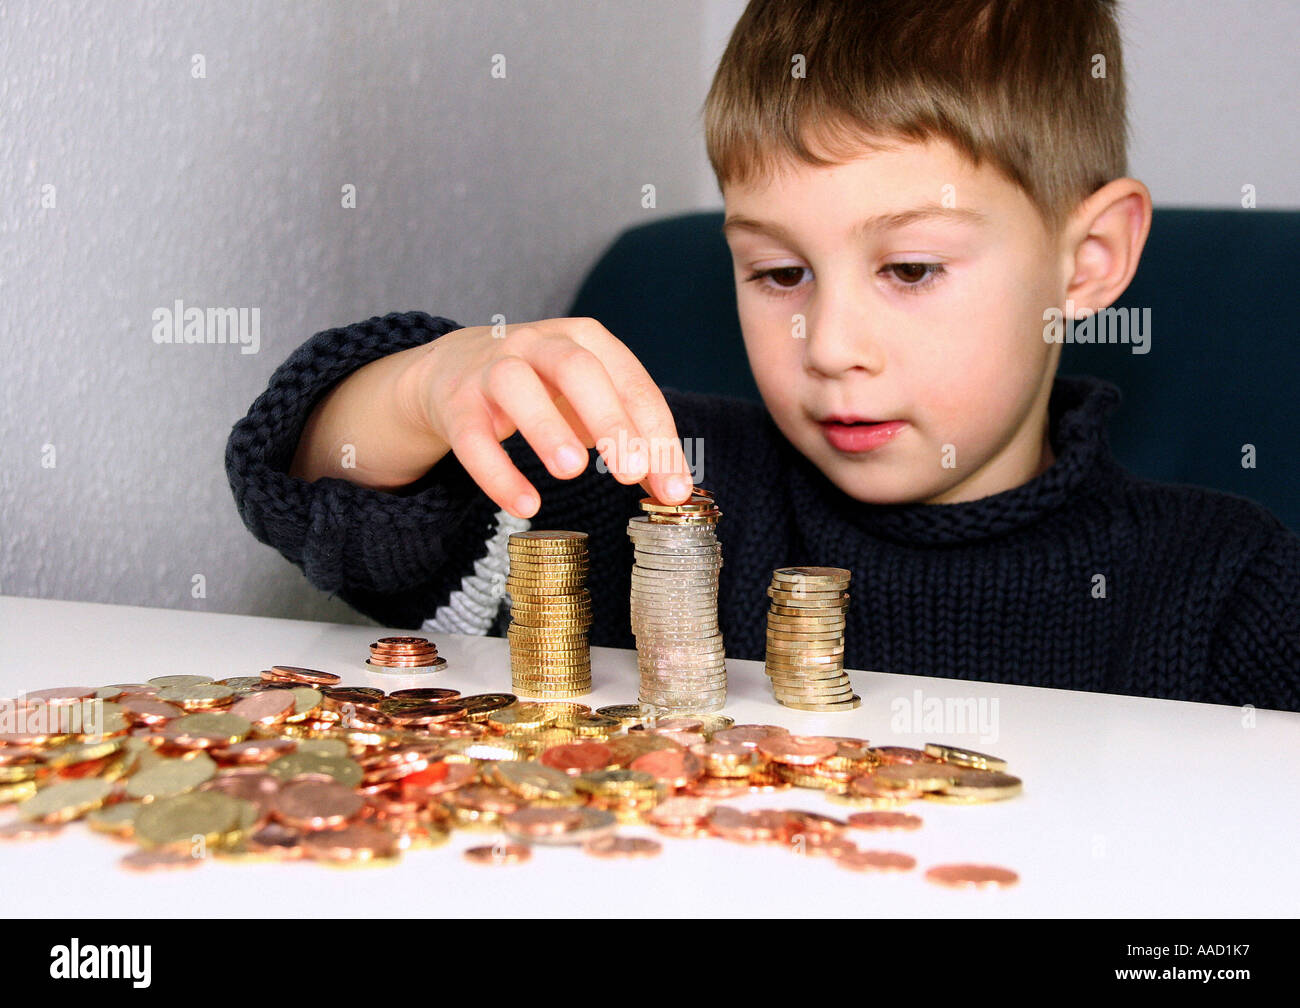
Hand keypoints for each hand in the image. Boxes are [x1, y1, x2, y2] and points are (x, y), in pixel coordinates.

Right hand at [401, 317, 695, 517]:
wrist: (454, 368)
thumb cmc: (541, 387)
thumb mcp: (590, 404)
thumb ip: (631, 440)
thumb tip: (671, 490)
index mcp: (587, 340)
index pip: (632, 384)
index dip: (657, 437)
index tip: (674, 489)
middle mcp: (540, 343)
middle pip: (578, 369)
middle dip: (609, 419)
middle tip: (632, 471)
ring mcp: (493, 368)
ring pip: (517, 386)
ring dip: (546, 427)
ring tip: (572, 471)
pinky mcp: (456, 402)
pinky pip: (472, 436)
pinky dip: (497, 471)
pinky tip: (524, 504)